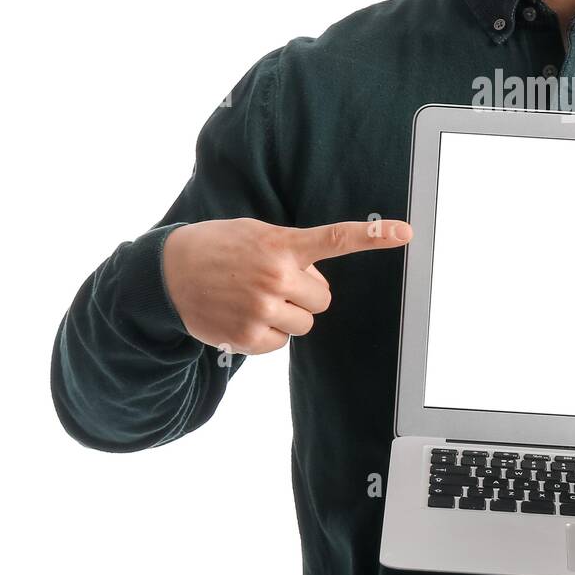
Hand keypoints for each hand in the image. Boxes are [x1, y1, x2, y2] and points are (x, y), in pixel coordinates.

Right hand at [161, 216, 411, 354]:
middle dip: (305, 292)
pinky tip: (243, 316)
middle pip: (323, 298)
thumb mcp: (258, 234)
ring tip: (254, 298)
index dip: (374, 236)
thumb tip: (317, 283)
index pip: (336, 239)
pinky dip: (268, 333)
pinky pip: (281, 342)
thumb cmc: (220, 248)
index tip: (406, 232)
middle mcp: (276, 276)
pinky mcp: (248, 336)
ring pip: (305, 323)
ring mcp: (262, 308)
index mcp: (283, 245)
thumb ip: (292, 251)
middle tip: (273, 282)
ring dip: (288, 314)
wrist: (168, 271)